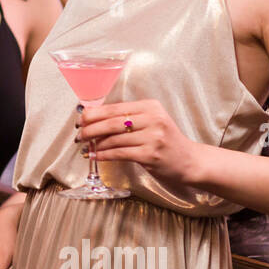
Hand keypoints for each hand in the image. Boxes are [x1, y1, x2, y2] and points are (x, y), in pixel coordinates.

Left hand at [76, 98, 199, 185]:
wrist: (190, 161)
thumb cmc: (165, 141)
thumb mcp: (151, 122)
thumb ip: (128, 118)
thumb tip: (93, 118)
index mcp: (150, 106)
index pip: (115, 108)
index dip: (94, 114)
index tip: (80, 120)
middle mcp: (153, 119)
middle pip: (112, 122)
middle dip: (91, 129)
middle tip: (78, 135)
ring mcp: (153, 137)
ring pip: (114, 139)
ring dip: (96, 144)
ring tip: (85, 147)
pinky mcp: (151, 155)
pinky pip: (120, 153)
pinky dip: (104, 155)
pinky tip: (95, 156)